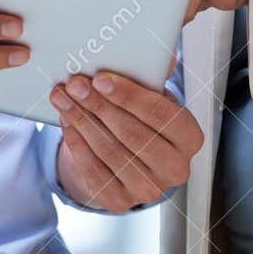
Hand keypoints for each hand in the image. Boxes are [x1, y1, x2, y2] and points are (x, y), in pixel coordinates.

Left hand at [50, 71, 203, 211]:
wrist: (128, 157)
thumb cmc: (143, 119)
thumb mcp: (154, 95)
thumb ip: (154, 75)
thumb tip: (160, 53)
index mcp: (189, 138)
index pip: (162, 115)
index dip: (130, 96)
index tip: (102, 78)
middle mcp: (175, 168)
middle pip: (132, 134)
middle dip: (99, 106)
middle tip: (75, 83)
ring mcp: (148, 189)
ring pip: (109, 151)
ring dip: (81, 120)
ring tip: (62, 96)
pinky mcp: (119, 200)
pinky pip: (92, 169)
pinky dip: (76, 141)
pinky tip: (66, 120)